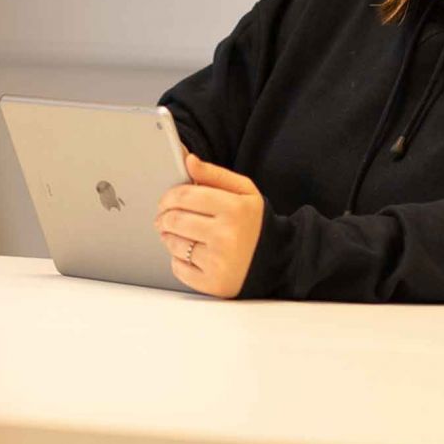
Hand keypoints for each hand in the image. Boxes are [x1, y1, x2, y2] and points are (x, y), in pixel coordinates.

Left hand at [154, 153, 264, 297]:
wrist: (278, 260)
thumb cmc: (255, 223)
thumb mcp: (243, 191)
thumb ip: (214, 173)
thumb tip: (188, 160)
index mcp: (233, 208)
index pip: (184, 196)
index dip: (169, 197)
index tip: (167, 200)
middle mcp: (226, 236)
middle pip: (174, 220)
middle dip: (164, 217)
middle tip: (165, 217)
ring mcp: (219, 262)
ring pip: (174, 244)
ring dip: (170, 237)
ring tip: (180, 234)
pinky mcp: (213, 283)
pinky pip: (179, 267)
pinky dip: (179, 260)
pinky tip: (192, 253)